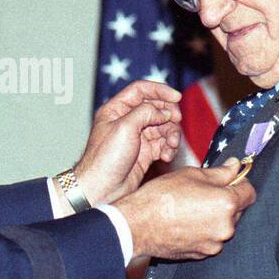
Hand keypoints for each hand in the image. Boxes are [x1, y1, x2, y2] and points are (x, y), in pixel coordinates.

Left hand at [73, 80, 182, 204]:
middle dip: (168, 114)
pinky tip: (166, 156)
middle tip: (176, 121)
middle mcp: (127, 121)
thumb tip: (163, 110)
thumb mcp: (124, 127)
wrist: (102, 189)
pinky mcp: (145, 152)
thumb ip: (145, 112)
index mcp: (116, 110)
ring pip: (162, 126)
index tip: (176, 97)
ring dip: (171, 134)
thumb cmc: (105, 159)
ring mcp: (137, 137)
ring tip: (172, 145)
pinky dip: (168, 148)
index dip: (160, 90)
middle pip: (155, 107)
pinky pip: (163, 143)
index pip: (140, 90)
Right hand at [115, 160, 256, 260]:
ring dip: (214, 216)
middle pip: (237, 210)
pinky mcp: (202, 254)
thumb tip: (235, 166)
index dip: (240, 183)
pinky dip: (203, 230)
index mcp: (226, 203)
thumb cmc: (161, 197)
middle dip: (225, 200)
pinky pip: (210, 238)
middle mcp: (225, 227)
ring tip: (190, 208)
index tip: (231, 179)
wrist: (137, 225)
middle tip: (202, 192)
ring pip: (223, 225)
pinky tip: (185, 221)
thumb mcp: (192, 174)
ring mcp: (214, 243)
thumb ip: (220, 172)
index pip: (249, 192)